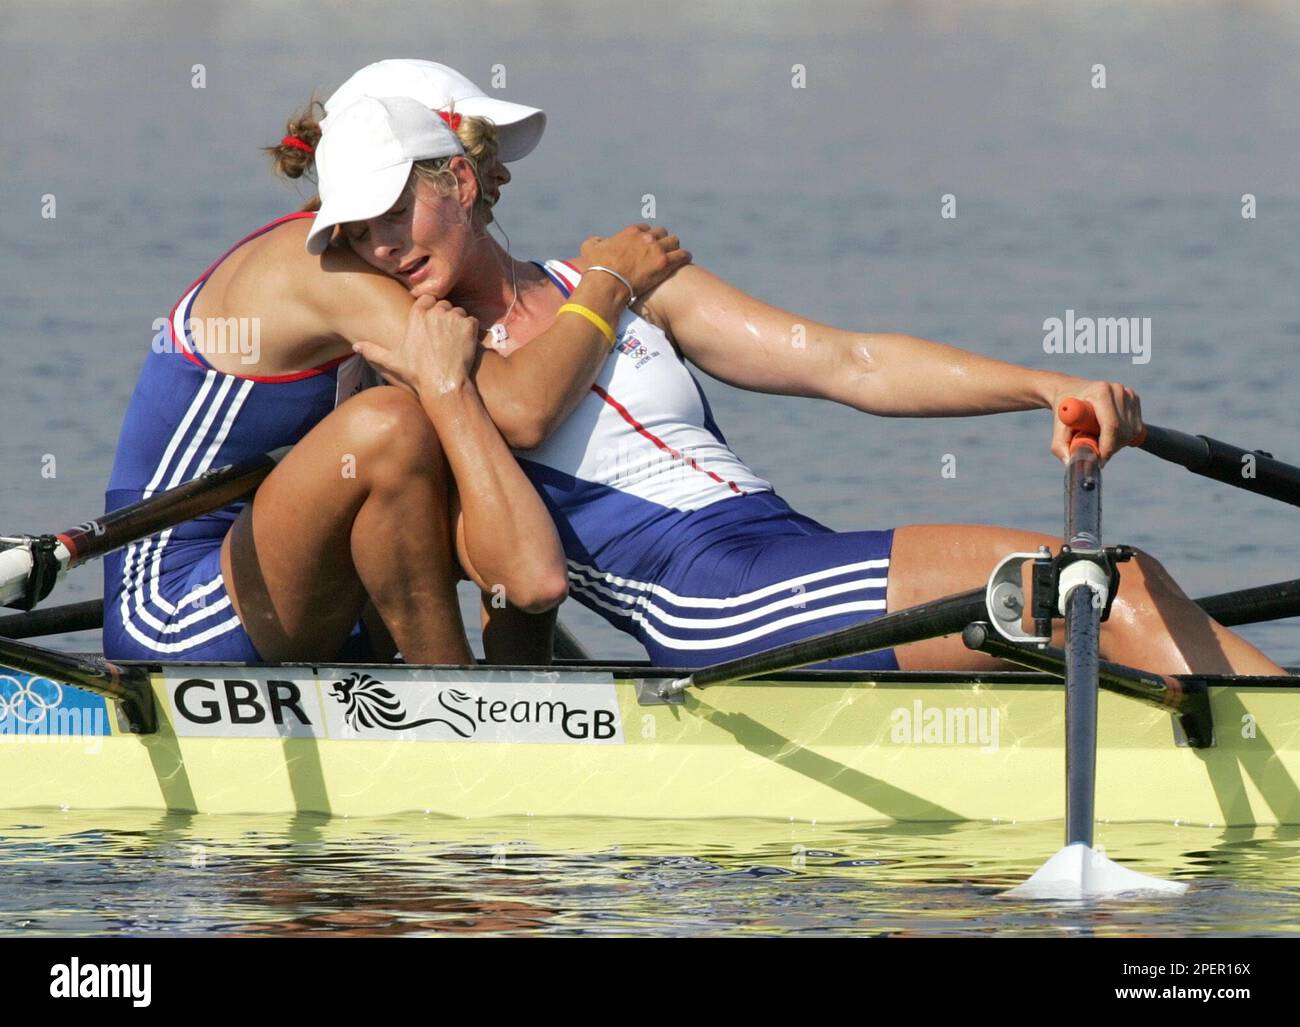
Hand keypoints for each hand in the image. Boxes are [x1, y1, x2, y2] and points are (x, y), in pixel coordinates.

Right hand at [352, 296, 480, 398]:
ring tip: (454, 341)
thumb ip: (373, 351)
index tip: (431, 321)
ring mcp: (453, 318)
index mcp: (417, 315)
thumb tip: (355, 346)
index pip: (426, 299)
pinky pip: (472, 321)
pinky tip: (465, 343)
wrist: (443, 383)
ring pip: (459, 312)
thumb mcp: (392, 361)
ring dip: (458, 322)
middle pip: (443, 305)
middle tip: (444, 335)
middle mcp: (435, 312)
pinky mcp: (468, 326)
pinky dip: (471, 330)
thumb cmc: (417, 373)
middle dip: (444, 316)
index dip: (430, 308)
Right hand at [579, 224, 690, 300]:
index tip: (647, 244)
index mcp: (631, 232)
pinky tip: (685, 259)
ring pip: (674, 241)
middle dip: (661, 240)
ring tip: (674, 254)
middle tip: (662, 250)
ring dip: (673, 247)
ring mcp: (657, 249)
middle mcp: (646, 237)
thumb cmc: (597, 268)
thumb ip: (596, 240)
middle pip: (661, 233)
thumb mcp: (590, 248)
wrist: (607, 283)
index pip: (645, 228)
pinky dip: (684, 256)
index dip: (646, 236)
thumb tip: (600, 240)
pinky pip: (682, 255)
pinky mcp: (665, 263)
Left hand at [1048, 380, 1143, 463]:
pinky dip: (1125, 436)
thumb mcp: (1058, 428)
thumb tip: (1071, 463)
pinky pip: (1136, 426)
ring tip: (1101, 442)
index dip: (1107, 447)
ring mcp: (1127, 393)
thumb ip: (1060, 447)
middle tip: (1098, 455)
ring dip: (1118, 443)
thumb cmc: (1064, 410)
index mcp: (1100, 392)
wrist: (1070, 390)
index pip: (1111, 425)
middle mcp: (1116, 390)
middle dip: (1112, 448)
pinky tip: (1110, 433)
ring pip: (1131, 430)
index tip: (1100, 461)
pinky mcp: (1133, 398)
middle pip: (1123, 430)